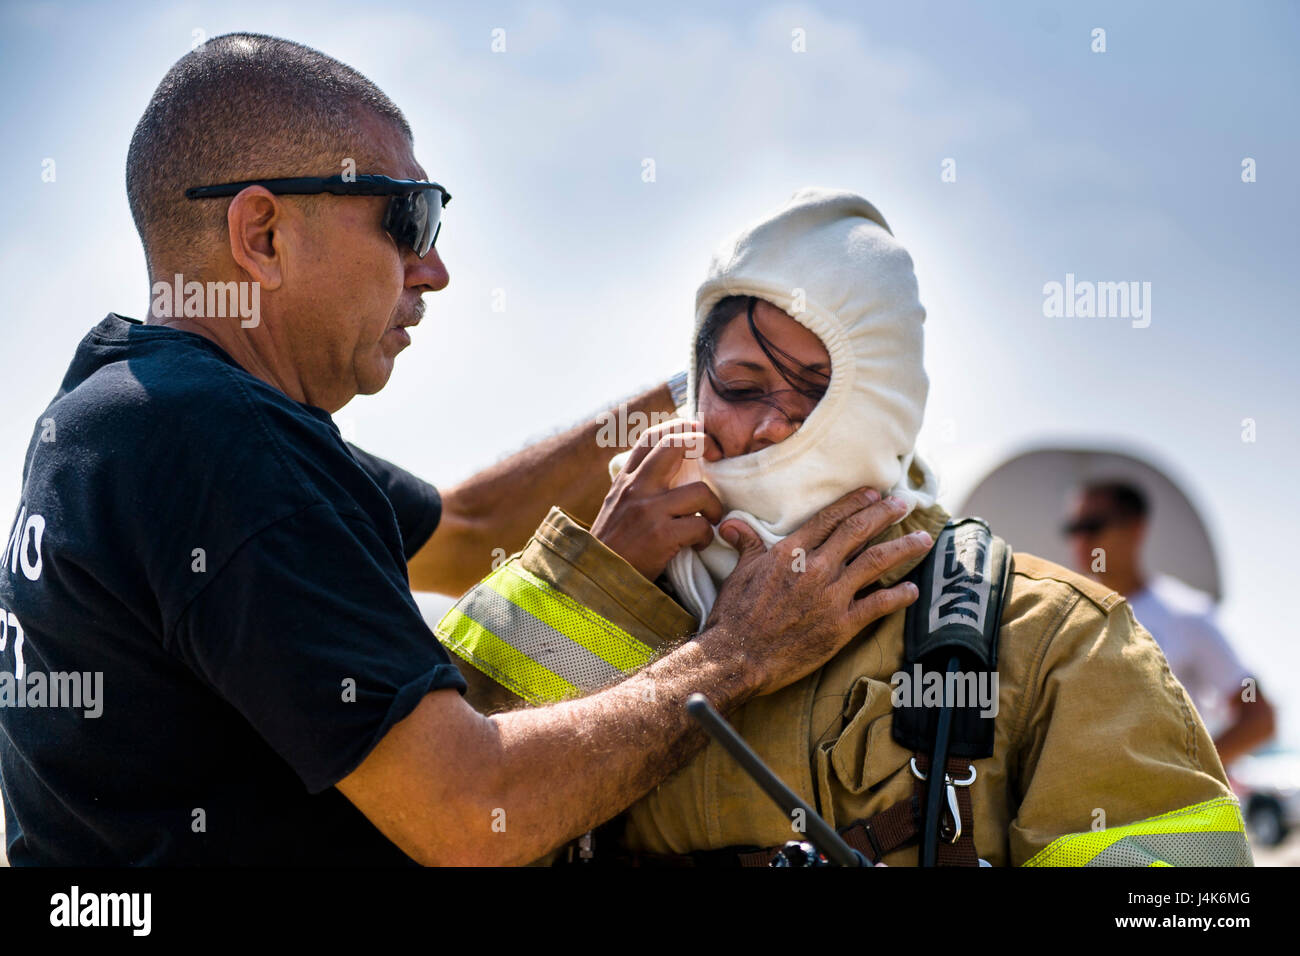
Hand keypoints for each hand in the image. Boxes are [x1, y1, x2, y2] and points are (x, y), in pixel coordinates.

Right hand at [590, 419, 723, 580]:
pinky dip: (706, 535)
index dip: (679, 426)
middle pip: (673, 445)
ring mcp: (648, 511)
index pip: (650, 437)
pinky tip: (699, 544)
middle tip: (717, 455)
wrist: (596, 581)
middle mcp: (635, 489)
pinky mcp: (660, 536)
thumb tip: (664, 470)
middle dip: (702, 442)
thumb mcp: (616, 507)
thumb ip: (636, 487)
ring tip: (711, 519)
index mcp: (625, 481)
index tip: (698, 431)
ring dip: (714, 506)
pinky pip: (700, 526)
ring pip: (700, 491)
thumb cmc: (612, 547)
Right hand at [697, 487, 931, 698]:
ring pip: (876, 561)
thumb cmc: (735, 615)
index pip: (830, 517)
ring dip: (903, 548)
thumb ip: (747, 544)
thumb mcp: (740, 572)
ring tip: (923, 539)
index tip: (874, 493)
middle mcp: (816, 567)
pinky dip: (899, 596)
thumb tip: (732, 524)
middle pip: (858, 531)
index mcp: (791, 551)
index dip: (855, 502)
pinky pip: (879, 604)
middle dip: (885, 514)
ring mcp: (831, 595)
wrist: (739, 656)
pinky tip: (912, 590)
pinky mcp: (841, 625)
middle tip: (904, 504)